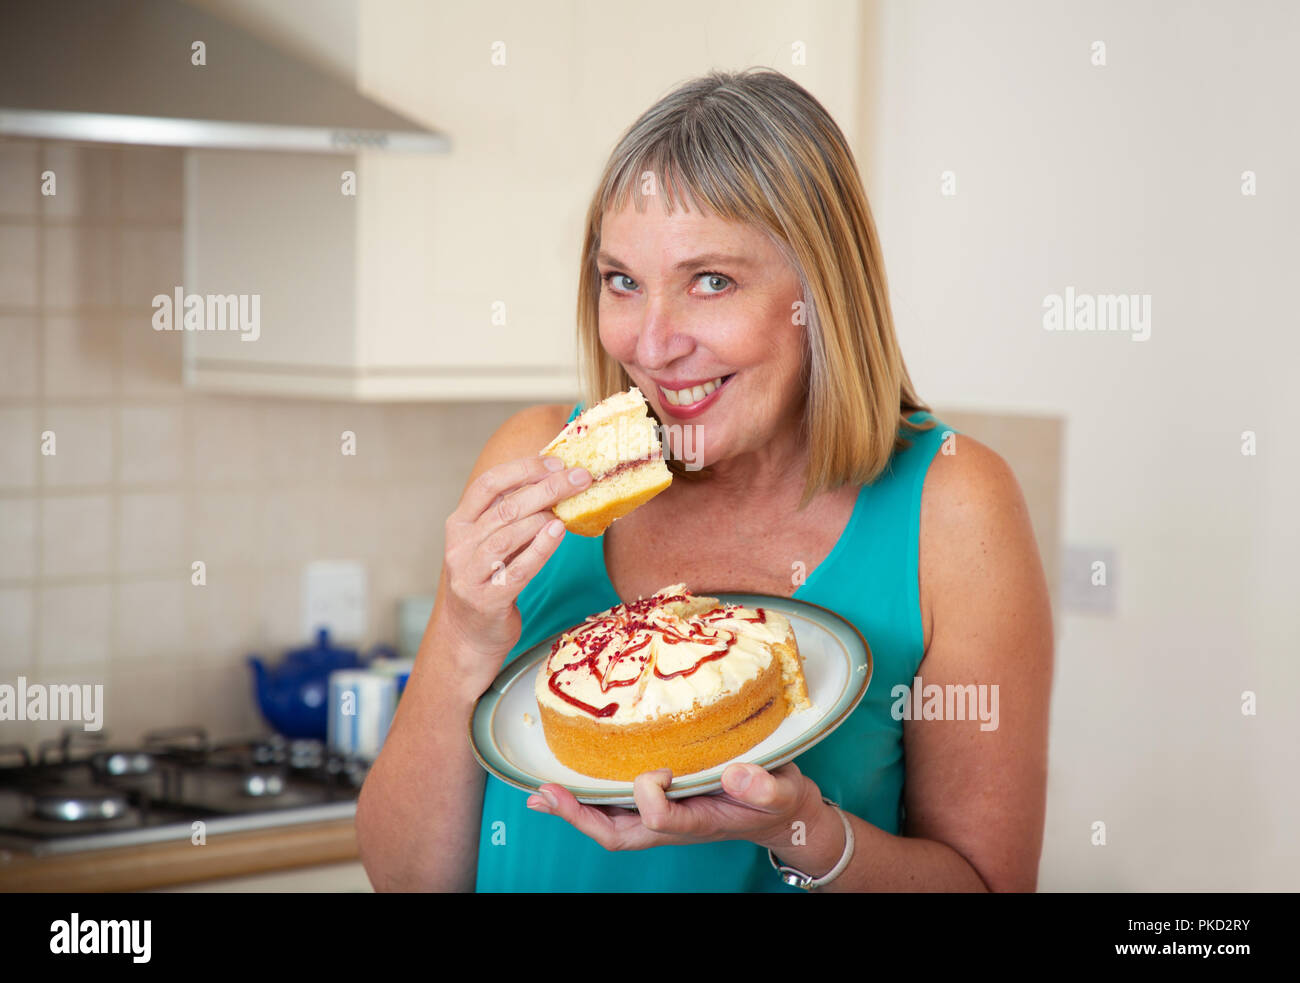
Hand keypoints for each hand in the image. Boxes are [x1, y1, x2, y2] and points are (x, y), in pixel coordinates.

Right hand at [438, 453, 590, 692]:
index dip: (523, 469)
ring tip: (571, 504)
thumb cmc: (489, 583)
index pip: (487, 485)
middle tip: (580, 477)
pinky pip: (517, 568)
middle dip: (547, 487)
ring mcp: (469, 573)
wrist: (470, 637)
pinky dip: (540, 548)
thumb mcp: (491, 545)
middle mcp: (459, 545)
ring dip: (543, 515)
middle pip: (505, 507)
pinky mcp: (485, 599)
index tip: (556, 462)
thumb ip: (512, 518)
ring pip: (508, 535)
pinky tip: (559, 532)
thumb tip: (556, 482)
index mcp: (459, 524)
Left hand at [526, 761, 820, 851]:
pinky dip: (590, 800)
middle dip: (580, 816)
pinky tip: (567, 784)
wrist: (785, 814)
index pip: (658, 817)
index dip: (648, 793)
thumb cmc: (781, 802)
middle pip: (617, 834)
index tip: (661, 768)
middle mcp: (674, 824)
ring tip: (541, 793)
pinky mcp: (664, 803)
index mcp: (698, 821)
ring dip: (576, 811)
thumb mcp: (784, 792)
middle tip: (545, 795)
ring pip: (611, 826)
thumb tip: (737, 774)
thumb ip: (766, 788)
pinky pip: (619, 810)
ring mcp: (665, 817)